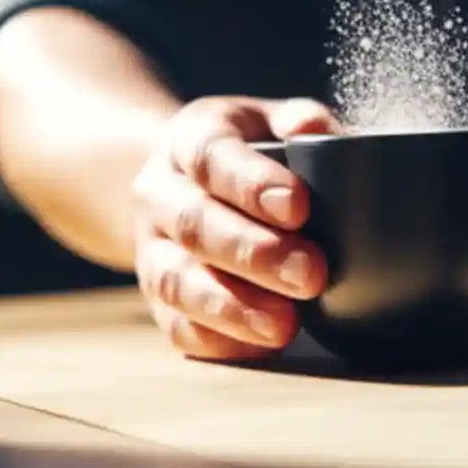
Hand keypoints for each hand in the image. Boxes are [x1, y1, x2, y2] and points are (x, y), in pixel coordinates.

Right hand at [132, 96, 340, 359]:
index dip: (252, 183)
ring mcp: (152, 248)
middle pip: (196, 225)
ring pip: (177, 281)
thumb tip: (315, 130)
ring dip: (232, 307)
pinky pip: (174, 325)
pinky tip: (257, 346)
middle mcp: (160, 193)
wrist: (179, 183)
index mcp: (190, 138)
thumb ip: (298, 121)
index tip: (298, 206)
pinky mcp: (156, 297)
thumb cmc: (248, 153)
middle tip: (311, 274)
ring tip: (284, 326)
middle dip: (254, 254)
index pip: (213, 157)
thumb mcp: (267, 121)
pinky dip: (214, 340)